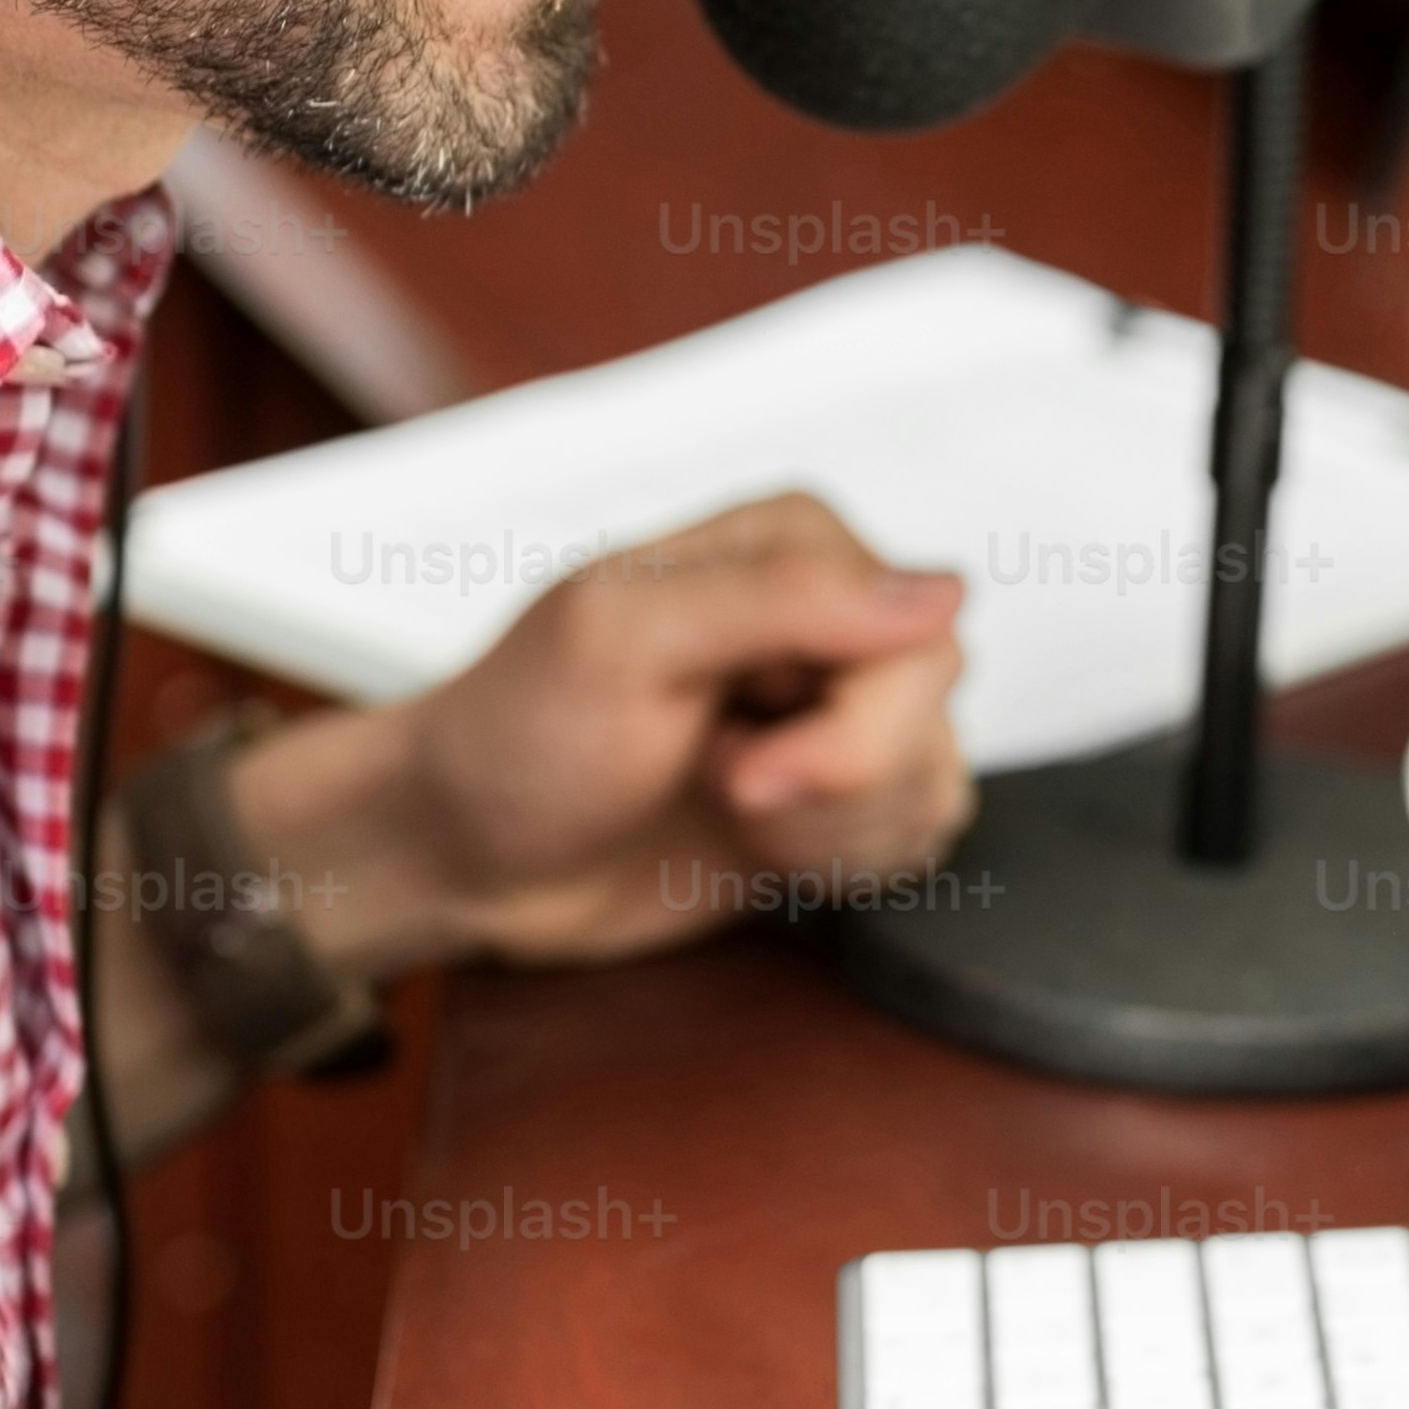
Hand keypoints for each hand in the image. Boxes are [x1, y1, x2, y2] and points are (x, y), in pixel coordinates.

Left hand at [239, 492, 974, 974]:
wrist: (466, 855)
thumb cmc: (515, 737)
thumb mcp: (624, 643)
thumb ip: (783, 599)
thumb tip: (942, 590)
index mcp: (792, 543)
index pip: (919, 632)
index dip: (852, 725)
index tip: (740, 764)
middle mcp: (832, 616)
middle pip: (931, 711)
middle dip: (832, 788)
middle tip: (723, 787)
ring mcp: (840, 707)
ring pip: (930, 782)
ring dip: (825, 832)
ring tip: (722, 803)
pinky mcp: (838, 795)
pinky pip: (916, 836)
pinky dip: (839, 864)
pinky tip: (755, 844)